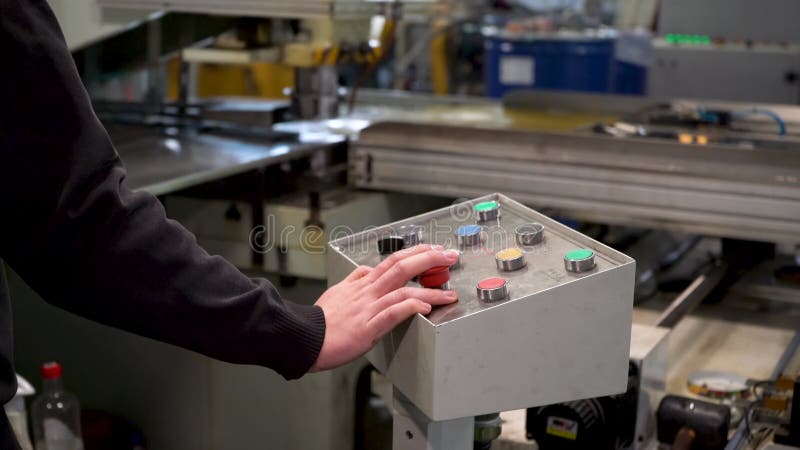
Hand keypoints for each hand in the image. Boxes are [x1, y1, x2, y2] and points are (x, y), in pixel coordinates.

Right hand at [310, 244, 459, 371]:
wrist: (304, 338)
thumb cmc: (320, 321)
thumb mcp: (337, 292)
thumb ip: (355, 279)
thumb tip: (367, 270)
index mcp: (361, 283)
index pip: (392, 260)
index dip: (415, 252)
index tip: (433, 249)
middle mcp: (367, 292)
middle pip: (401, 266)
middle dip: (429, 259)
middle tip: (449, 256)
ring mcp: (368, 308)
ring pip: (403, 289)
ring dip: (430, 290)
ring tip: (449, 293)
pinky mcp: (368, 327)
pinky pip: (393, 313)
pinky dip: (411, 307)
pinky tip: (426, 307)